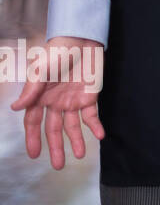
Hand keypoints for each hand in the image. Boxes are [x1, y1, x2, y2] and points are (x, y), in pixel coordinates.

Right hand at [9, 37, 104, 170]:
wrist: (82, 38)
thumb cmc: (57, 51)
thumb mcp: (41, 70)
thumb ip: (31, 91)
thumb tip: (15, 109)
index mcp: (40, 97)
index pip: (33, 122)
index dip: (33, 138)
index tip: (34, 155)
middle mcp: (55, 102)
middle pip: (53, 129)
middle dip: (55, 147)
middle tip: (58, 165)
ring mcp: (73, 100)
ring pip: (73, 126)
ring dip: (76, 141)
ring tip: (79, 156)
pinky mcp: (90, 96)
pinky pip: (92, 115)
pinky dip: (96, 126)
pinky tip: (99, 136)